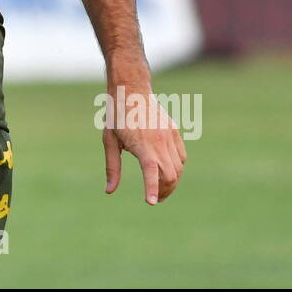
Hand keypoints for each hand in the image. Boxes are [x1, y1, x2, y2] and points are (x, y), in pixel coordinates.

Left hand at [101, 81, 187, 204]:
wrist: (132, 89)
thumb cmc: (117, 116)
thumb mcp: (109, 141)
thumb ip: (112, 168)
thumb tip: (109, 191)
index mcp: (141, 144)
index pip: (152, 171)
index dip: (152, 189)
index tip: (151, 202)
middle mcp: (159, 141)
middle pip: (170, 175)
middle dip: (164, 191)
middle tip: (155, 199)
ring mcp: (169, 136)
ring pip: (179, 168)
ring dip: (171, 182)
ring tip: (160, 188)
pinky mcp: (174, 131)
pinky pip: (181, 156)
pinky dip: (177, 167)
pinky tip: (167, 171)